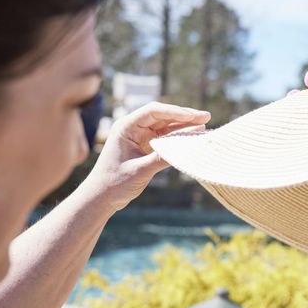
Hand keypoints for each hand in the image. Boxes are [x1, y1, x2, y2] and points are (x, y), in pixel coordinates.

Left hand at [80, 102, 210, 211]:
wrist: (101, 196)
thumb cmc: (114, 182)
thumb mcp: (140, 170)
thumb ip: (161, 158)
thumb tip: (185, 149)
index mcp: (126, 127)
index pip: (154, 111)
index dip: (176, 112)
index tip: (194, 116)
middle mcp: (133, 127)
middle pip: (163, 116)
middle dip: (184, 117)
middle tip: (206, 117)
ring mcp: (140, 136)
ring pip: (166, 126)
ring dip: (184, 126)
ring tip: (204, 126)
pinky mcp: (145, 146)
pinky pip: (165, 138)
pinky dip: (178, 137)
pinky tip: (193, 137)